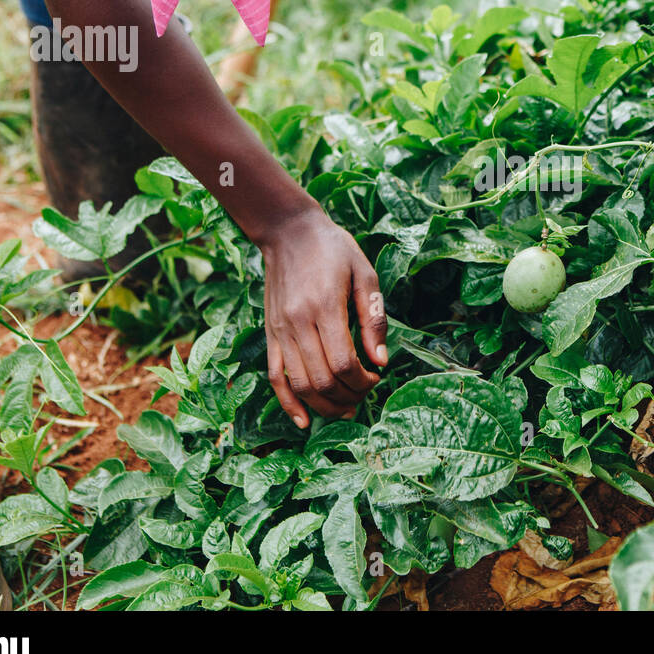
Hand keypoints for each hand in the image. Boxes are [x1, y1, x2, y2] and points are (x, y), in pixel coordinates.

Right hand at [257, 205, 387, 425]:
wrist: (289, 232)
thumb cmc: (333, 250)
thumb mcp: (364, 274)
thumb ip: (373, 318)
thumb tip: (382, 362)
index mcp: (324, 306)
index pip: (343, 362)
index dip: (363, 380)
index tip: (377, 376)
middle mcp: (298, 323)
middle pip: (322, 380)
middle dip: (349, 396)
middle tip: (366, 393)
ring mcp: (280, 331)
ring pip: (299, 385)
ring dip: (324, 407)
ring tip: (346, 409)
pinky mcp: (270, 334)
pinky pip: (275, 377)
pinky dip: (288, 404)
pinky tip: (304, 421)